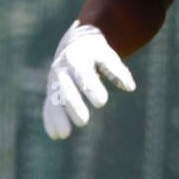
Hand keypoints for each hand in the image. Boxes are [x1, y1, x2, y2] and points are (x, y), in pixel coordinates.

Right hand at [43, 20, 135, 139]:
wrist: (74, 43)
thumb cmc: (96, 52)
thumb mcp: (107, 55)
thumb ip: (117, 71)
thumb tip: (130, 87)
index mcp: (77, 60)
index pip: (83, 75)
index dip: (92, 88)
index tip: (102, 102)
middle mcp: (63, 70)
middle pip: (67, 90)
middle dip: (74, 106)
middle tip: (83, 121)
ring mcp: (54, 81)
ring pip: (54, 100)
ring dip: (59, 117)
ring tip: (64, 135)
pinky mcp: (51, 91)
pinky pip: (49, 105)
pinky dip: (50, 119)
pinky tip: (54, 135)